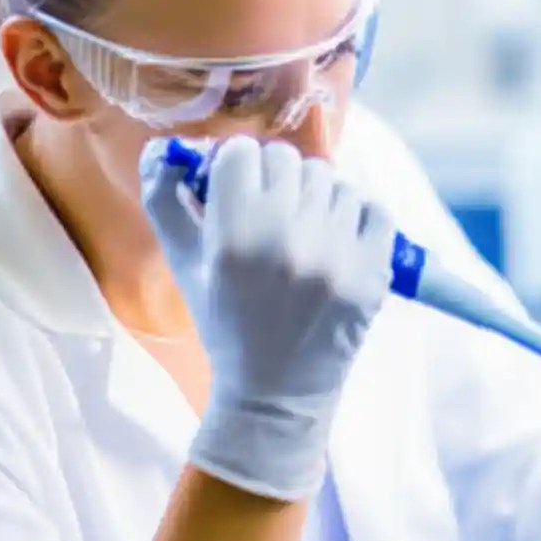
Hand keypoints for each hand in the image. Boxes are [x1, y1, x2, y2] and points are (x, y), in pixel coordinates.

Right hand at [140, 136, 394, 500]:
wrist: (276, 392)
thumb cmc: (225, 325)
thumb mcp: (183, 267)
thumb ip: (165, 201)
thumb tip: (165, 148)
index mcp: (235, 235)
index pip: (242, 153)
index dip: (236, 168)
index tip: (237, 190)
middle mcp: (289, 237)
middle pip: (289, 161)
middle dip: (276, 180)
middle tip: (271, 214)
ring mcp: (338, 253)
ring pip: (334, 181)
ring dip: (319, 198)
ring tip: (306, 232)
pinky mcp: (375, 269)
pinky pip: (375, 208)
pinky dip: (359, 216)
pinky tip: (339, 239)